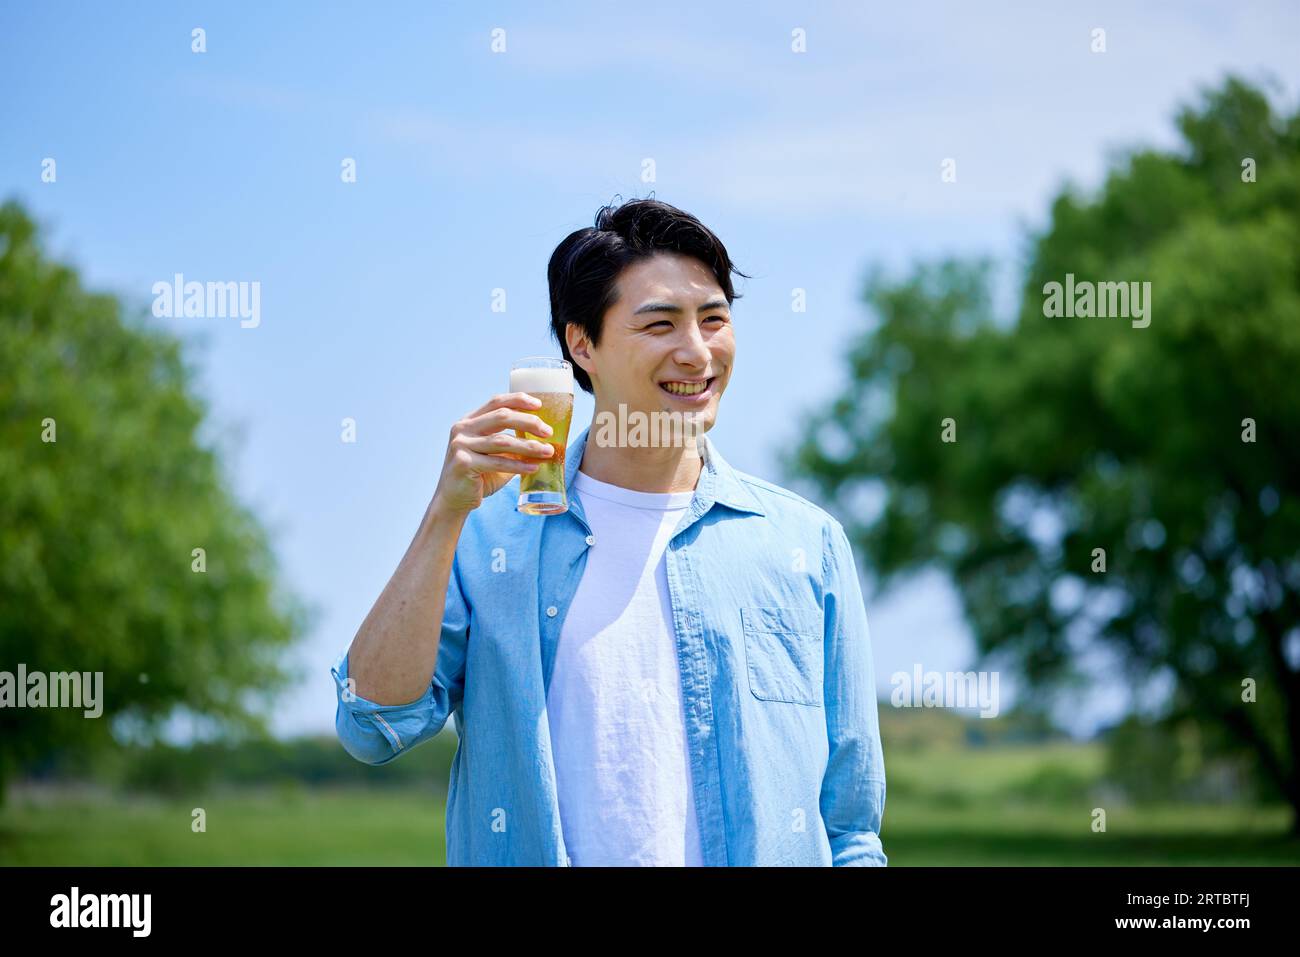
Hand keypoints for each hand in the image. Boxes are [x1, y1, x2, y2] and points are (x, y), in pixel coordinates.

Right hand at [431, 392, 556, 515]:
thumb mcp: (495, 455)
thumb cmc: (478, 476)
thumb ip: (513, 444)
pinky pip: (498, 462)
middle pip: (502, 416)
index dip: (518, 400)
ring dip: (529, 446)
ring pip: (502, 440)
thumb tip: (545, 440)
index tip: (539, 405)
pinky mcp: (463, 463)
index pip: (496, 402)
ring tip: (548, 451)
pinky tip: (533, 468)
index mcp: (469, 421)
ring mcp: (461, 445)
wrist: (454, 501)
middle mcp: (462, 429)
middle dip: (529, 422)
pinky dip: (518, 465)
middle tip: (548, 431)